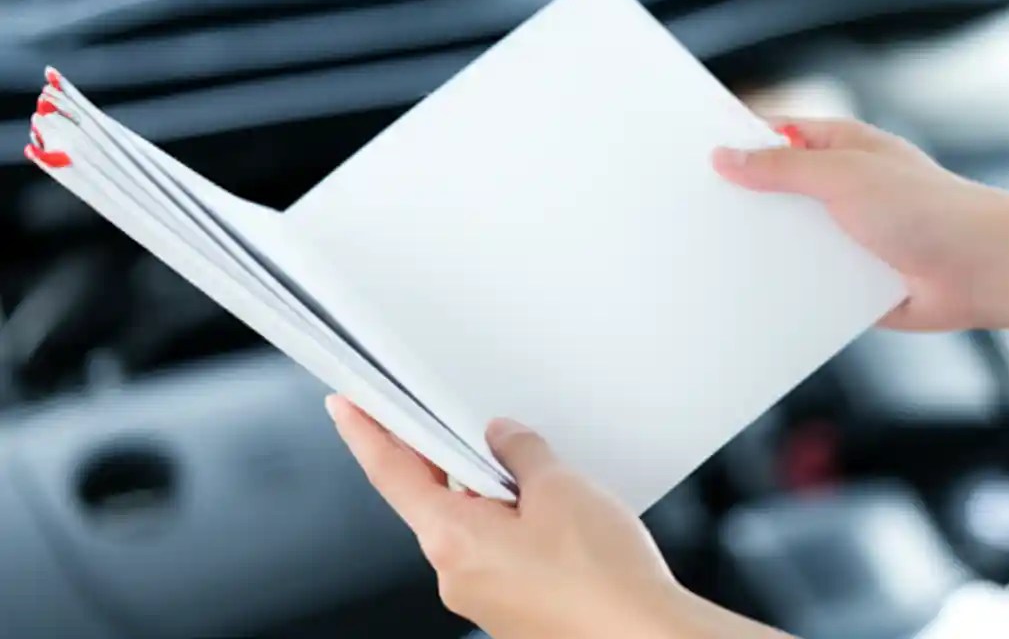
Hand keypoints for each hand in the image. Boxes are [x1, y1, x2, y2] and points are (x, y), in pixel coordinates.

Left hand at [326, 395, 791, 638]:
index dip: (366, 433)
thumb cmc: (604, 581)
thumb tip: (504, 437)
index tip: (347, 408)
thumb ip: (521, 452)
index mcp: (453, 540)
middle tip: (469, 422)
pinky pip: (500, 554)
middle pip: (433, 498)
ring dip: (494, 495)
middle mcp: (457, 574)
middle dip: (452, 458)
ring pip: (473, 527)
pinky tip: (556, 517)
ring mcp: (484, 596)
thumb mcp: (561, 488)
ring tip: (540, 476)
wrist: (646, 637)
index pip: (391, 473)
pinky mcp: (513, 609)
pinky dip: (516, 527)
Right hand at [713, 118, 1008, 330]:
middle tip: (690, 211)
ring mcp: (843, 235)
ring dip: (761, 249)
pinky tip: (749, 294)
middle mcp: (839, 188)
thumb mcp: (844, 175)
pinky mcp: (848, 279)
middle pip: (773, 190)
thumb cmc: (928, 209)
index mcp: (840, 148)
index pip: (774, 135)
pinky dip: (783, 286)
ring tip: (708, 257)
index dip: (735, 142)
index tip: (692, 153)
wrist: (980, 271)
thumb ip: (782, 167)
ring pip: (785, 239)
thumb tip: (726, 157)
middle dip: (740, 201)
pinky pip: (803, 281)